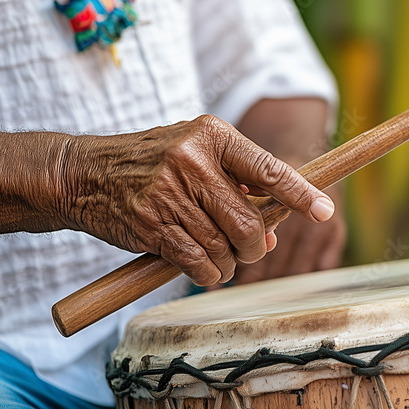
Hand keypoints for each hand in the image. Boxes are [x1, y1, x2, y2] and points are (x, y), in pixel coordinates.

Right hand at [56, 115, 334, 286]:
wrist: (84, 173)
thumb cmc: (153, 165)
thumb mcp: (197, 159)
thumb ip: (237, 189)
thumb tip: (274, 233)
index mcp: (213, 135)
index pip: (269, 168)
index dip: (300, 194)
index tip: (324, 211)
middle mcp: (193, 160)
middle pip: (249, 221)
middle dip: (255, 246)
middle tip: (249, 249)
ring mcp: (170, 192)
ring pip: (225, 247)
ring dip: (229, 264)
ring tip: (220, 258)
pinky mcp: (151, 223)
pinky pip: (197, 262)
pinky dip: (208, 272)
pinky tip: (204, 267)